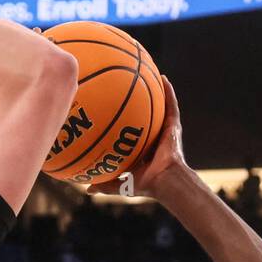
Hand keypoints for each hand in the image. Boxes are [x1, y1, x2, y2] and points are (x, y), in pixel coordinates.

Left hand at [94, 75, 188, 196]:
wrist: (164, 181)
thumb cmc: (145, 184)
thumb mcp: (120, 184)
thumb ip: (105, 184)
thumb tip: (87, 188)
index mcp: (141, 149)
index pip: (131, 132)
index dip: (125, 122)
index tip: (112, 110)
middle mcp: (153, 137)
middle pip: (145, 115)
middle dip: (138, 102)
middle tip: (126, 86)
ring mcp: (164, 130)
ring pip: (159, 106)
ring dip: (155, 91)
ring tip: (148, 74)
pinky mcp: (174, 126)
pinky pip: (171, 106)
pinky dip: (169, 92)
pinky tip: (163, 78)